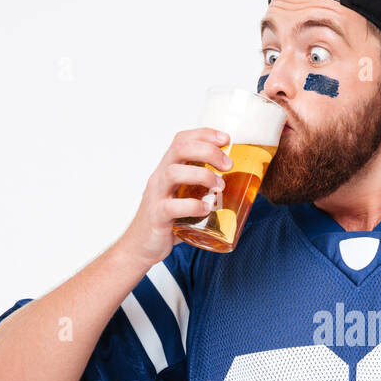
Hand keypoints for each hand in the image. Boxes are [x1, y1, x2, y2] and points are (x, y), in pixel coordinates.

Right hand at [117, 128, 233, 269]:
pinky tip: (206, 208)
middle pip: (179, 149)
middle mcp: (160, 178)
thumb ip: (202, 187)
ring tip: (220, 187)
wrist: (140, 246)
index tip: (226, 139)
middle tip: (228, 165)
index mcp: (167, 169)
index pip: (181, 140)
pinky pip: (171, 207)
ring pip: (173, 173)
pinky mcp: (157, 217)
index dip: (204, 134)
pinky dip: (192, 205)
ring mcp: (156, 196)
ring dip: (202, 176)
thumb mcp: (183, 196)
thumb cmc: (168, 220)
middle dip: (208, 151)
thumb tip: (240, 184)